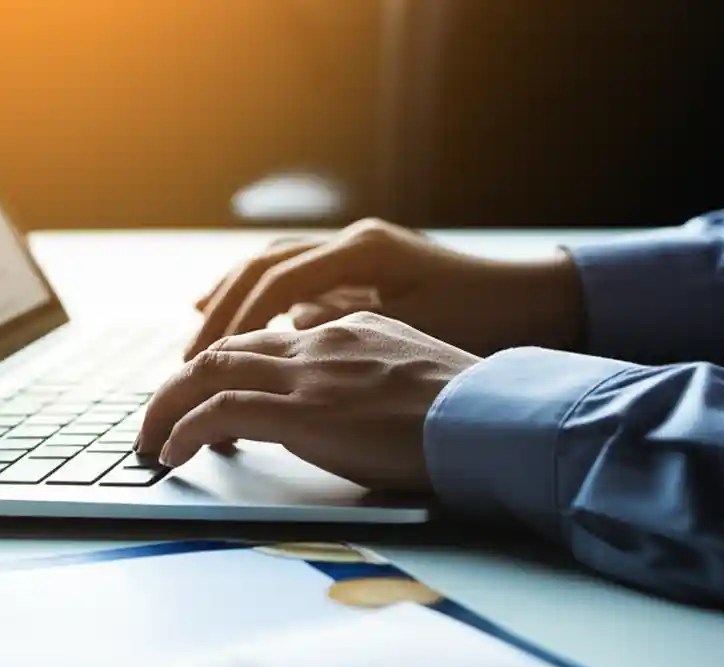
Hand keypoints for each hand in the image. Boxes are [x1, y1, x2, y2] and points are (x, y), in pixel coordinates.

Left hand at [138, 312, 479, 491]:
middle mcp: (318, 344)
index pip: (264, 341)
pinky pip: (219, 415)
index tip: (204, 390)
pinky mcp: (302, 412)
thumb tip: (348, 392)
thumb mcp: (414, 368)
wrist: (492, 416)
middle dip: (180, 383)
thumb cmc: (469, 407)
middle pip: (223, 350)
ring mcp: (307, 376)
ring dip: (167, 407)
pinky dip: (183, 432)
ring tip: (149, 439)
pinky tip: (170, 454)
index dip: (224, 365)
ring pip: (208, 374)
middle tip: (157, 416)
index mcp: (346, 331)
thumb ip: (371, 369)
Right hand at [186, 218, 583, 359]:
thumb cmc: (486, 324)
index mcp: (363, 252)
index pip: (275, 285)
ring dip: (233, 297)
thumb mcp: (413, 339)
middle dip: (220, 313)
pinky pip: (298, 278)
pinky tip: (249, 322)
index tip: (203, 366)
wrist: (536, 303)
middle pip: (263, 268)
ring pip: (274, 266)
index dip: (233, 327)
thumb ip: (345, 338)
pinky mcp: (364, 269)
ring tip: (196, 330)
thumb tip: (291, 335)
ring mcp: (358, 252)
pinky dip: (264, 298)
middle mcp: (354, 242)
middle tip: (187, 359)